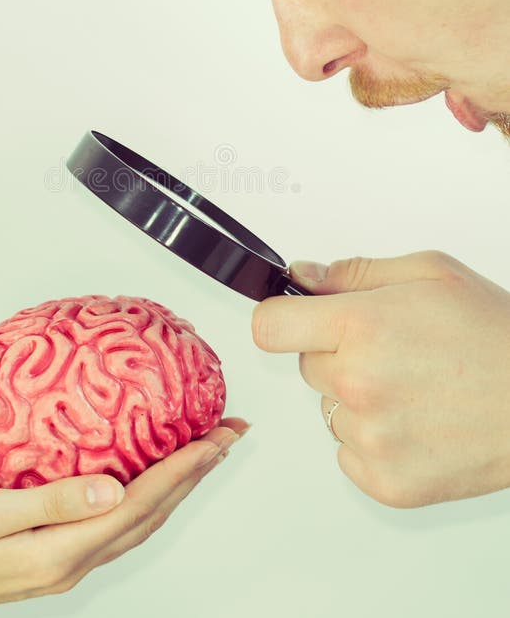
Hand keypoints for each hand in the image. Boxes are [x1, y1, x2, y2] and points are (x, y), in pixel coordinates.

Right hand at [0, 418, 247, 617]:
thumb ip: (49, 501)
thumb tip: (111, 487)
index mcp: (60, 550)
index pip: (140, 503)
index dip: (184, 468)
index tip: (217, 437)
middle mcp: (71, 560)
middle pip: (151, 512)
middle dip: (195, 473)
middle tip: (228, 435)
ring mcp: (63, 561)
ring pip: (139, 519)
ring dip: (176, 483)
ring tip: (202, 451)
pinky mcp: (50, 554)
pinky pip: (114, 520)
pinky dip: (143, 494)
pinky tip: (144, 476)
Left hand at [252, 251, 509, 508]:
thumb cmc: (497, 336)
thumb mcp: (430, 274)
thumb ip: (355, 273)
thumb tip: (304, 276)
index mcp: (361, 327)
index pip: (268, 327)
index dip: (280, 319)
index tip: (294, 320)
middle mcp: (357, 384)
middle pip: (305, 366)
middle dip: (335, 355)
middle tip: (390, 351)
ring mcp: (370, 439)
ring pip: (329, 410)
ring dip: (357, 400)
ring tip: (415, 389)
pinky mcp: (385, 481)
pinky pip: (349, 453)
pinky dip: (374, 442)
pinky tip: (417, 423)